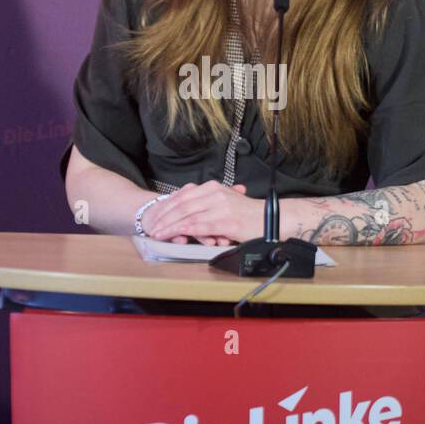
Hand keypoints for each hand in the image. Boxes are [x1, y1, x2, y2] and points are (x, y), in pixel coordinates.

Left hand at [143, 181, 260, 244]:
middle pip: (182, 204)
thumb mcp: (227, 202)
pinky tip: (175, 236)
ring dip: (170, 226)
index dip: (167, 206)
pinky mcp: (225, 221)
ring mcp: (220, 207)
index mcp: (214, 187)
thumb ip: (208, 203)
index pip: (183, 195)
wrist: (272, 219)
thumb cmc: (250, 214)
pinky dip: (184, 231)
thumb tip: (188, 210)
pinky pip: (199, 226)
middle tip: (152, 227)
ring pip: (187, 216)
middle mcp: (215, 194)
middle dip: (164, 217)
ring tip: (158, 234)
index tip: (155, 216)